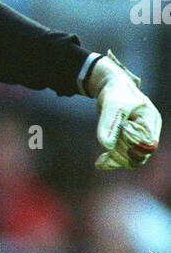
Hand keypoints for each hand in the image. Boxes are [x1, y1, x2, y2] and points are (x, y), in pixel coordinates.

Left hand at [85, 51, 160, 169]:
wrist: (111, 90)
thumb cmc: (115, 93)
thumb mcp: (111, 105)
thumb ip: (109, 123)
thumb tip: (106, 145)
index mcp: (150, 119)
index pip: (148, 144)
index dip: (132, 144)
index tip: (120, 131)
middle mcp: (149, 131)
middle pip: (141, 155)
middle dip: (122, 151)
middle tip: (106, 140)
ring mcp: (140, 138)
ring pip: (134, 160)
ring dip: (117, 158)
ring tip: (103, 154)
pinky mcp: (130, 143)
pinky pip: (126, 159)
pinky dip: (113, 162)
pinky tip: (100, 162)